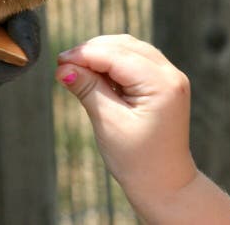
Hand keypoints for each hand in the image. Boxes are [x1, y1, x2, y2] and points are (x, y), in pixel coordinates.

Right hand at [55, 35, 197, 208]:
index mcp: (162, 85)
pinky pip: (135, 59)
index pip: (116, 55)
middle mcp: (171, 74)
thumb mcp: (108, 122)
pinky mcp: (164, 82)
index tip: (58, 62)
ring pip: (129, 48)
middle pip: (123, 45)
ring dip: (101, 54)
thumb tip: (63, 67)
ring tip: (77, 70)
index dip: (84, 54)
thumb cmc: (137, 159)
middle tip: (64, 66)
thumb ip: (87, 89)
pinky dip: (113, 61)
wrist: (165, 184)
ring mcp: (170, 77)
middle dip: (91, 51)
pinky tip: (96, 75)